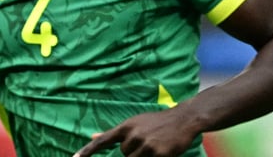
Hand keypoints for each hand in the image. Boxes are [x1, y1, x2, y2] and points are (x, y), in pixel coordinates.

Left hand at [73, 109, 197, 156]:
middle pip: (123, 154)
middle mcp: (134, 135)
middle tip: (146, 142)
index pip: (103, 141)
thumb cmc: (158, 121)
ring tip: (154, 146)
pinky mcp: (158, 154)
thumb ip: (115, 133)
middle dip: (132, 152)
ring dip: (142, 156)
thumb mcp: (136, 122)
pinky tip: (162, 150)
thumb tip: (92, 136)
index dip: (87, 152)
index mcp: (127, 126)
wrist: (184, 118)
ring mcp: (147, 145)